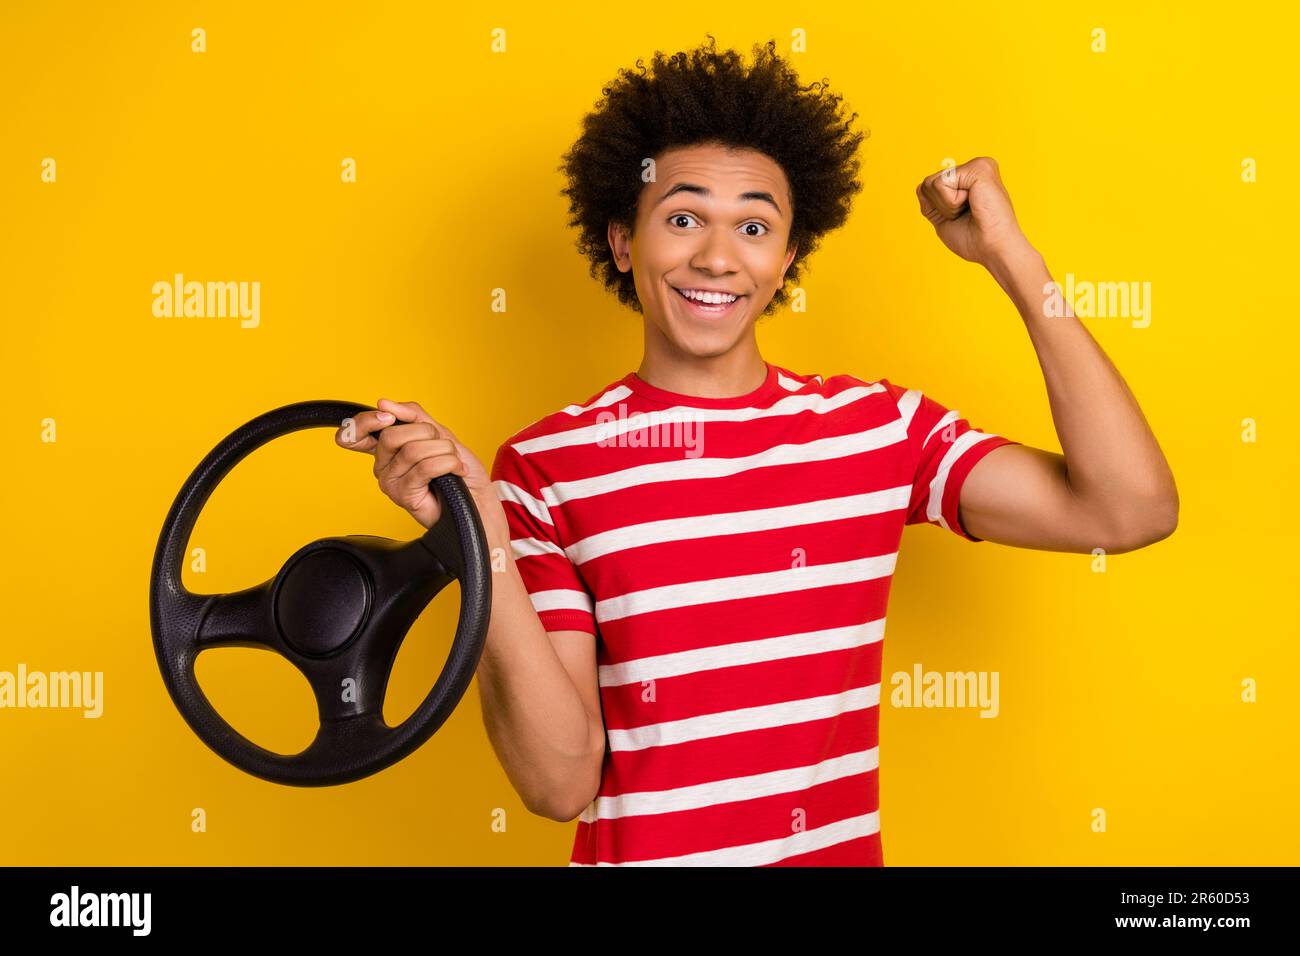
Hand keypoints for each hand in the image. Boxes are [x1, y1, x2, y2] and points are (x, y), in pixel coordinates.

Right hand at [334, 398, 499, 531]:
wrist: (477, 500)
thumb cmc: (459, 471)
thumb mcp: (438, 433)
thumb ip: (413, 416)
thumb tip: (383, 403)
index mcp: (388, 449)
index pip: (358, 432)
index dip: (366, 420)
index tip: (386, 416)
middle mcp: (384, 466)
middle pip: (392, 435)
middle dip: (427, 433)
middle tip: (442, 446)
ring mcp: (391, 482)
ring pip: (413, 450)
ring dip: (443, 450)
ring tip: (453, 462)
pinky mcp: (403, 495)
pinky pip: (425, 467)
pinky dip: (448, 464)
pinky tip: (456, 471)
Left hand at [916, 156, 1027, 266]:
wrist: (993, 249)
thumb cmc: (974, 239)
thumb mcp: (944, 220)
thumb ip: (931, 203)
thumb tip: (919, 187)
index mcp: (970, 178)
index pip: (930, 186)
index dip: (938, 208)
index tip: (962, 217)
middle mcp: (975, 167)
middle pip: (927, 183)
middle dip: (940, 206)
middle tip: (967, 214)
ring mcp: (978, 165)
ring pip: (931, 182)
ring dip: (946, 205)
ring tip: (971, 209)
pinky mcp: (978, 168)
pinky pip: (940, 183)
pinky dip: (950, 202)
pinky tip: (973, 204)